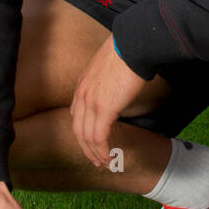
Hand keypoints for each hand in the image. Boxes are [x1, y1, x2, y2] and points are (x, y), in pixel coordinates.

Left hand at [70, 35, 147, 167]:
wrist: (132, 45)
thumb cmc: (126, 51)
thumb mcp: (107, 65)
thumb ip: (106, 78)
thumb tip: (118, 84)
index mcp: (82, 84)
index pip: (76, 114)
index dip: (82, 131)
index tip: (90, 141)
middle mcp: (82, 94)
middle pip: (78, 129)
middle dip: (85, 147)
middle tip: (95, 159)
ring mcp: (91, 102)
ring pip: (87, 136)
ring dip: (95, 153)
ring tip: (103, 163)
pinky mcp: (104, 109)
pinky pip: (99, 137)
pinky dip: (102, 150)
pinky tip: (109, 157)